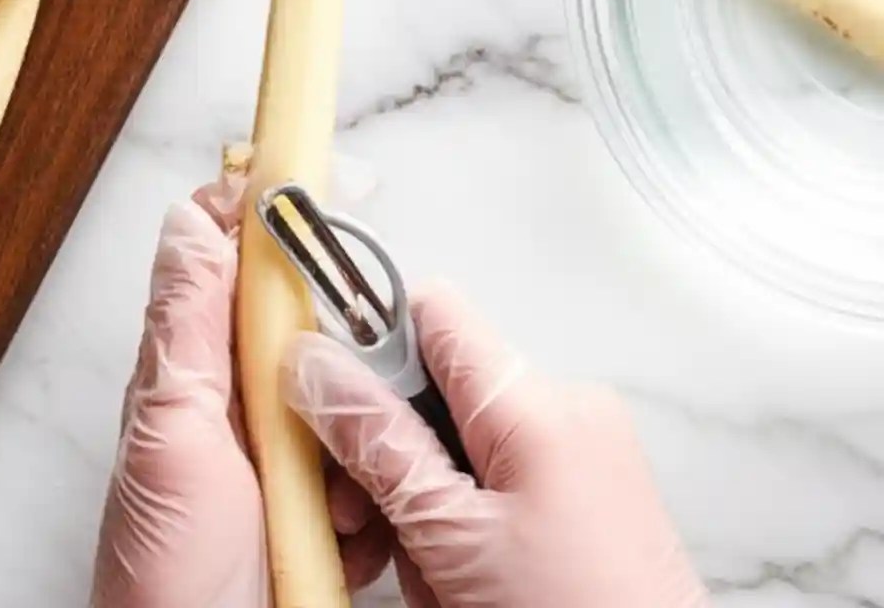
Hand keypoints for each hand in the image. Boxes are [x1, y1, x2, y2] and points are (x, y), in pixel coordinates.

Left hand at [89, 178, 442, 605]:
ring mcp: (287, 460)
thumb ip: (183, 329)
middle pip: (314, 329)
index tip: (331, 183)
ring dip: (363, 447)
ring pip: (358, 402)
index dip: (278, 216)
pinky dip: (376, 503)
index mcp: (197, 372)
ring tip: (326, 507)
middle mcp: (243, 407)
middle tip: (328, 424)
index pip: (236, 261)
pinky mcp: (326, 511)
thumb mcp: (170, 437)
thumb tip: (191, 218)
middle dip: (346, 364)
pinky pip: (376, 473)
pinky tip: (343, 541)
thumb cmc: (164, 575)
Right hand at [283, 285, 710, 607]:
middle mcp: (562, 411)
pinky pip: (489, 483)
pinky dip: (449, 520)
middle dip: (376, 452)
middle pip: (431, 390)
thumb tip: (311, 360)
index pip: (431, 315)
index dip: (364, 346)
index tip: (319, 406)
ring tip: (388, 567)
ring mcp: (574, 457)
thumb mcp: (449, 535)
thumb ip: (376, 441)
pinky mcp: (579, 498)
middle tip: (348, 520)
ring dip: (405, 499)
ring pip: (451, 445)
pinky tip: (434, 574)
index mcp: (535, 402)